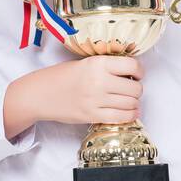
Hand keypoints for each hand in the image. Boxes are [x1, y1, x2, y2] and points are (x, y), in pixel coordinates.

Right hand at [17, 55, 142, 126]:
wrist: (41, 93)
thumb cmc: (62, 77)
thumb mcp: (85, 63)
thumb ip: (106, 67)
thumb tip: (131, 74)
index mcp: (97, 63)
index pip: (133, 66)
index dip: (139, 71)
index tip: (137, 74)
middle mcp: (99, 80)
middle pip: (135, 88)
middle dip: (137, 89)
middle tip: (131, 88)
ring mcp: (96, 100)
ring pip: (131, 104)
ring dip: (134, 103)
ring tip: (129, 101)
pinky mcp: (92, 115)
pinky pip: (121, 118)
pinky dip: (130, 116)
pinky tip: (129, 113)